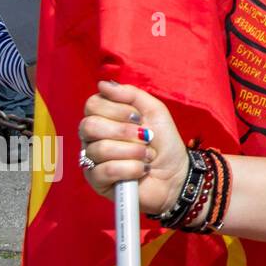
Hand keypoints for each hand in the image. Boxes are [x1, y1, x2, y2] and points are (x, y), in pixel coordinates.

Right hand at [79, 81, 187, 214]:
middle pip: (89, 125)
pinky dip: (131, 168)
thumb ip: (131, 94)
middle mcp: (93, 138)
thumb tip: (103, 84)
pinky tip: (141, 170)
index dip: (117, 109)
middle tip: (144, 137)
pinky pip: (105, 170)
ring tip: (146, 155)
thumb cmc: (163, 142)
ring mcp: (92, 160)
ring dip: (132, 152)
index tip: (138, 117)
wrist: (175, 173)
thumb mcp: (154, 111)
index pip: (93, 104)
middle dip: (123, 131)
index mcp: (104, 118)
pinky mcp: (96, 181)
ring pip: (100, 149)